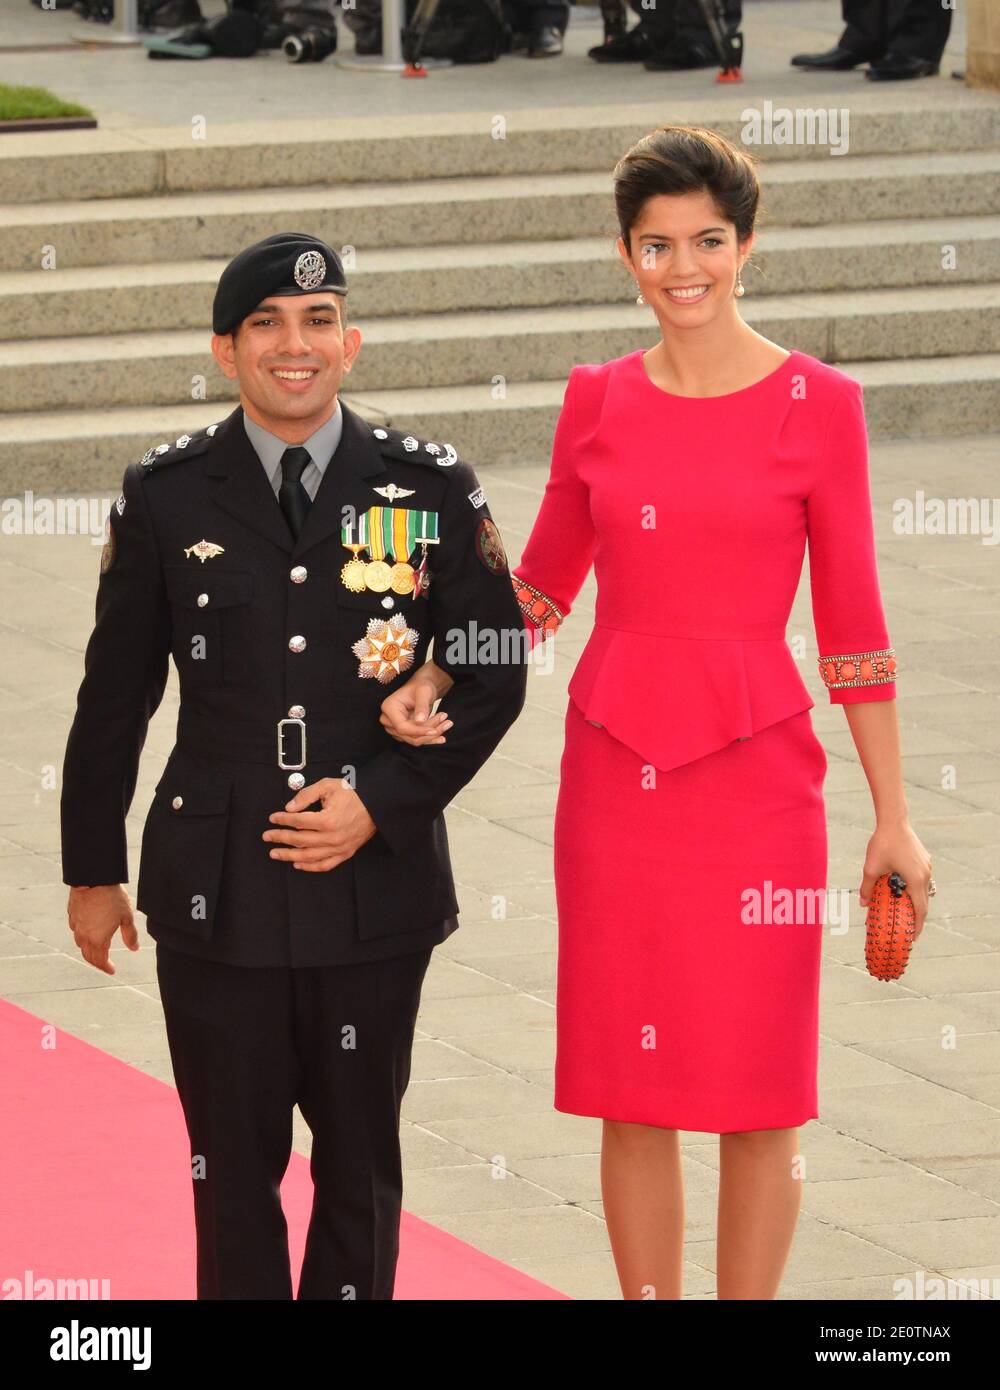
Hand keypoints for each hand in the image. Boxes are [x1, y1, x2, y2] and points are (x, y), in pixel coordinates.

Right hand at [67, 884, 138, 974]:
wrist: (92, 879)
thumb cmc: (112, 897)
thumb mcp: (126, 917)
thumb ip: (130, 935)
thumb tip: (134, 948)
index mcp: (98, 940)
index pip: (100, 961)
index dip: (106, 967)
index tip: (112, 970)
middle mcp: (84, 936)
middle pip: (88, 956)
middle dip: (97, 962)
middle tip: (105, 963)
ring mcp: (76, 926)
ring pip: (81, 944)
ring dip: (89, 949)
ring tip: (98, 948)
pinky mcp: (72, 916)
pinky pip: (77, 931)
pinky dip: (83, 936)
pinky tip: (89, 931)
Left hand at [263, 777, 376, 871]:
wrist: (376, 805)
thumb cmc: (353, 794)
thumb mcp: (328, 786)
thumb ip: (307, 795)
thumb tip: (289, 807)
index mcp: (327, 819)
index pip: (297, 822)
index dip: (282, 820)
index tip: (273, 818)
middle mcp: (332, 837)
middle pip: (299, 840)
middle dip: (280, 837)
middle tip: (267, 836)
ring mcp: (338, 848)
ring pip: (308, 856)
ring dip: (289, 856)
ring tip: (275, 853)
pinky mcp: (345, 853)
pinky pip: (324, 865)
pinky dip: (309, 867)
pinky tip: (297, 864)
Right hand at [380, 665, 452, 746]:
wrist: (422, 689)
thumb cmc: (421, 686)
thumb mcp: (424, 691)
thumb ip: (422, 706)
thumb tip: (420, 722)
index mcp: (389, 707)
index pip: (402, 727)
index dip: (418, 731)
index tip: (435, 731)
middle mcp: (388, 719)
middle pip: (408, 735)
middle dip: (429, 732)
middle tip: (447, 722)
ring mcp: (394, 727)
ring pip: (414, 739)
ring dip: (432, 735)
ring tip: (447, 724)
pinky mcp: (402, 732)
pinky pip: (416, 739)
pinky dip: (430, 737)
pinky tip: (442, 735)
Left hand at [860, 820, 932, 939]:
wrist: (894, 821)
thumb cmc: (882, 844)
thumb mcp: (871, 868)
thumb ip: (867, 888)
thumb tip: (863, 905)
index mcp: (915, 880)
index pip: (920, 910)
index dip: (918, 926)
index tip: (913, 938)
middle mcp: (925, 875)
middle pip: (923, 902)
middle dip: (916, 916)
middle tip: (907, 929)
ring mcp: (927, 866)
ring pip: (923, 890)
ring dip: (915, 901)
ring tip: (904, 910)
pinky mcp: (925, 859)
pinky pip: (921, 879)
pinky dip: (914, 888)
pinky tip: (902, 888)